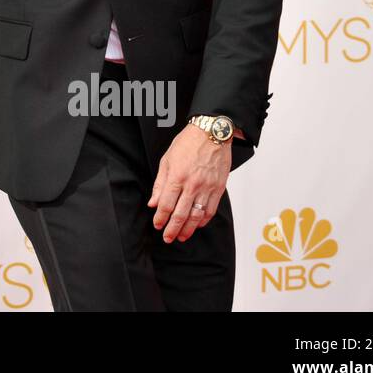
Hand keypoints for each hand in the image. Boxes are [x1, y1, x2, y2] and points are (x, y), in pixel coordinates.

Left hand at [147, 124, 229, 243]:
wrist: (211, 134)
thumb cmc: (188, 144)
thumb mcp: (167, 160)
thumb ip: (160, 184)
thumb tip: (153, 203)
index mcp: (177, 176)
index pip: (166, 204)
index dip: (160, 218)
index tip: (157, 225)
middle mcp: (192, 184)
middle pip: (180, 214)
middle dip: (172, 229)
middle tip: (167, 238)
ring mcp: (207, 188)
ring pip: (196, 215)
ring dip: (188, 229)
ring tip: (181, 236)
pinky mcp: (218, 188)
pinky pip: (210, 209)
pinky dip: (203, 220)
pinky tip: (197, 225)